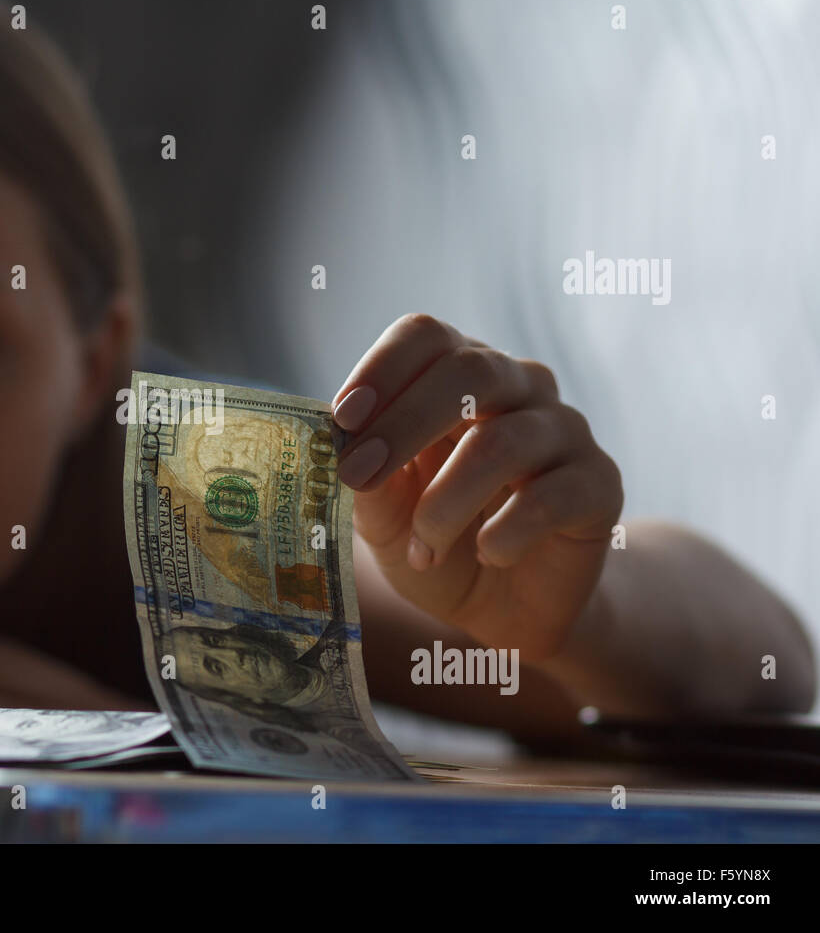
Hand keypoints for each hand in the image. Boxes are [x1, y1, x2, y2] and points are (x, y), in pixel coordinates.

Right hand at [0, 584, 150, 723]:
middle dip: (97, 699)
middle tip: (158, 720)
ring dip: (76, 703)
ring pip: (19, 684)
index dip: (78, 690)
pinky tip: (55, 725)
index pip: (24, 674)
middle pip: (37, 677)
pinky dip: (20, 708)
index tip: (126, 711)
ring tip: (132, 726)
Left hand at [331, 313, 622, 660]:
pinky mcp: (601, 483)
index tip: (342, 420)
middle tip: (358, 476)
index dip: (381, 369)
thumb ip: (367, 481)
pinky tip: (487, 555)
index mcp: (458, 375)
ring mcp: (565, 430)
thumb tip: (342, 448)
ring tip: (423, 550)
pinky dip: (503, 535)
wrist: (503, 607)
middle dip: (403, 425)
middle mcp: (518, 386)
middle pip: (469, 370)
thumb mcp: (384, 517)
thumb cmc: (435, 542)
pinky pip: (549, 497)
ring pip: (502, 442)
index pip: (426, 336)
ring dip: (444, 505)